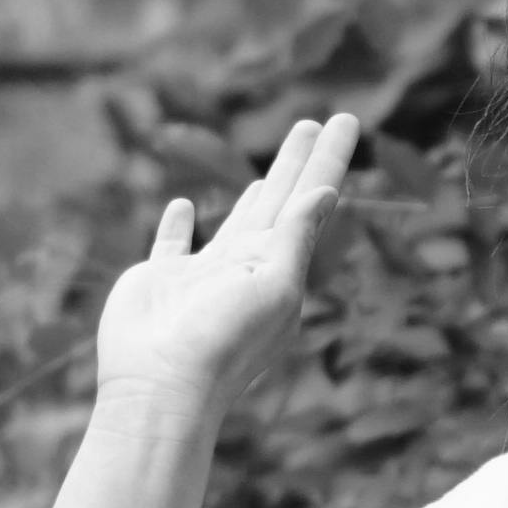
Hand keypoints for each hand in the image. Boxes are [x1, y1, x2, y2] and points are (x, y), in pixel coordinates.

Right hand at [92, 114, 360, 418]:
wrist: (161, 387)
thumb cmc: (222, 341)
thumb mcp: (275, 287)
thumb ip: (297, 237)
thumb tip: (328, 191)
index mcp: (281, 268)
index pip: (311, 200)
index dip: (328, 160)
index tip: (346, 120)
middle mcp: (247, 268)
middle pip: (280, 201)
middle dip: (299, 162)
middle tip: (316, 122)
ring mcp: (204, 276)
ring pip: (236, 220)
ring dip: (253, 191)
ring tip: (268, 171)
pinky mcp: (161, 282)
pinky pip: (174, 244)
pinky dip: (178, 225)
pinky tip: (183, 205)